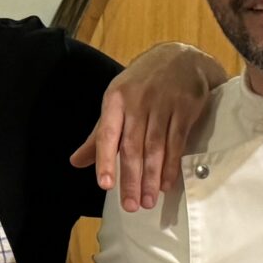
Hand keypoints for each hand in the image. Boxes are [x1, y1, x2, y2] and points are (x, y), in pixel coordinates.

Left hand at [70, 42, 225, 212]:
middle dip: (131, 179)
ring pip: (155, 147)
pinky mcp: (185, 107)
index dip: (106, 160)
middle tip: (131, 206)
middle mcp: (138, 101)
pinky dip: (172, 165)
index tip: (105, 185)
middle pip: (132, 146)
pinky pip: (177, 141)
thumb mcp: (117, 101)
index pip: (107, 134)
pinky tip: (166, 183)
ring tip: (148, 201)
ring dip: (152, 177)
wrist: (180, 56)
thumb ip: (99, 134)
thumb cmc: (142, 84)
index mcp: (115, 99)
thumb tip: (76, 162)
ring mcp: (163, 103)